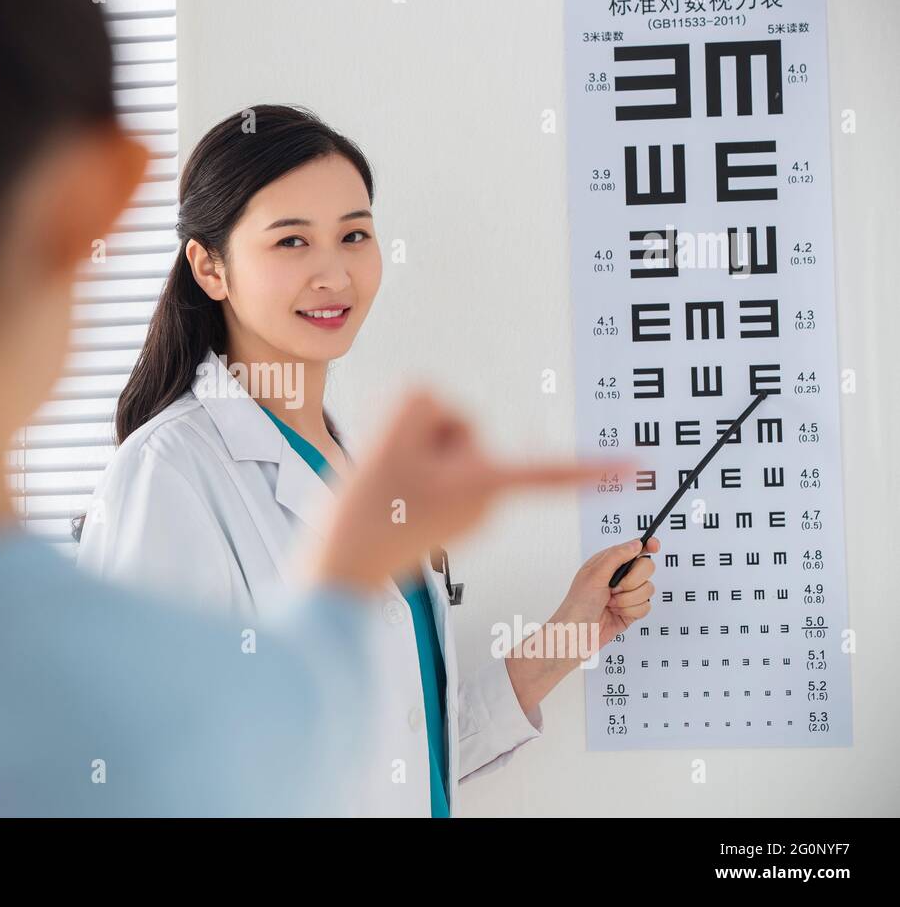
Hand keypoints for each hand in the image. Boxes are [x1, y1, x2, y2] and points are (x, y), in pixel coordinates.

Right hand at [309, 388, 626, 592]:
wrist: (336, 575)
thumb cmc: (361, 519)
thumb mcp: (386, 438)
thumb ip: (421, 401)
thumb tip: (436, 405)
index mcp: (482, 488)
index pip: (550, 472)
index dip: (595, 466)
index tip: (640, 468)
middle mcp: (482, 503)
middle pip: (462, 427)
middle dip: (429, 433)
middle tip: (393, 467)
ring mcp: (462, 511)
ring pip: (444, 445)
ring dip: (413, 451)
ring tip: (384, 483)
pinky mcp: (442, 515)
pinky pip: (432, 468)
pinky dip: (407, 468)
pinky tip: (383, 490)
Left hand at [551, 537, 659, 649]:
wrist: (577, 633)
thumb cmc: (578, 603)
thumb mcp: (594, 574)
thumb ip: (616, 556)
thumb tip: (636, 544)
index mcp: (608, 563)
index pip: (634, 549)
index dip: (647, 546)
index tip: (654, 547)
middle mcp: (619, 577)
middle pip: (646, 568)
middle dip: (632, 581)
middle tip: (614, 588)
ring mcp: (627, 594)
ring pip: (648, 589)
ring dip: (628, 599)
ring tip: (610, 603)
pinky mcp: (632, 611)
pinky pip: (646, 607)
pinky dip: (630, 611)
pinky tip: (616, 613)